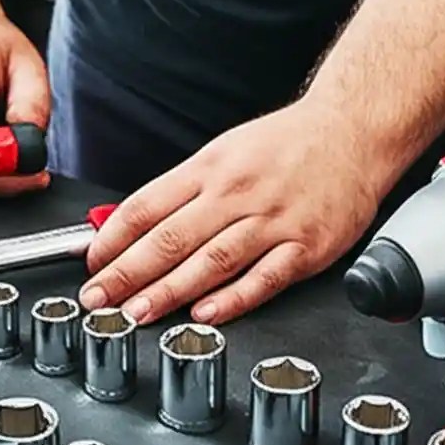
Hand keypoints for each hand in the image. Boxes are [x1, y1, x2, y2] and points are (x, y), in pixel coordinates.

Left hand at [78, 101, 391, 324]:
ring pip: (211, 260)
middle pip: (170, 238)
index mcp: (208, 169)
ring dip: (169, 291)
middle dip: (127, 273)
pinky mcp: (306, 246)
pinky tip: (206, 314)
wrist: (352, 130)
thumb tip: (130, 225)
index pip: (146, 207)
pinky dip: (233, 299)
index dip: (112, 239)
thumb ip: (180, 192)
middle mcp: (236, 193)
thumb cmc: (284, 146)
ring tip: (136, 313)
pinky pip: (265, 278)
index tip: (91, 265)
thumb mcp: (223, 153)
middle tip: (98, 299)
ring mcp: (272, 221)